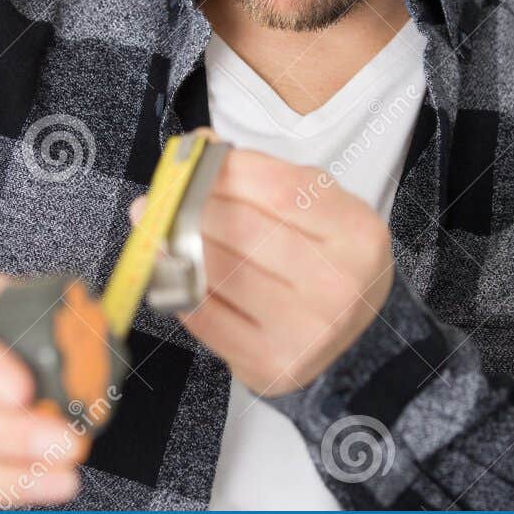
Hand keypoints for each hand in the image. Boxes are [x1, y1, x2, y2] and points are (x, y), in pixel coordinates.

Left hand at [133, 138, 394, 396]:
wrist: (353, 330)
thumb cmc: (326, 255)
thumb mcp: (318, 204)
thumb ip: (263, 174)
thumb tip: (197, 148)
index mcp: (357, 235)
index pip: (280, 190)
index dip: (228, 172)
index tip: (198, 161)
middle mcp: (338, 287)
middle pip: (244, 230)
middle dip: (194, 205)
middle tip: (163, 195)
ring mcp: (304, 332)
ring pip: (217, 272)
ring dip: (175, 243)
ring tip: (156, 226)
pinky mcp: (270, 366)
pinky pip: (204, 315)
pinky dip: (178, 285)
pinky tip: (169, 266)